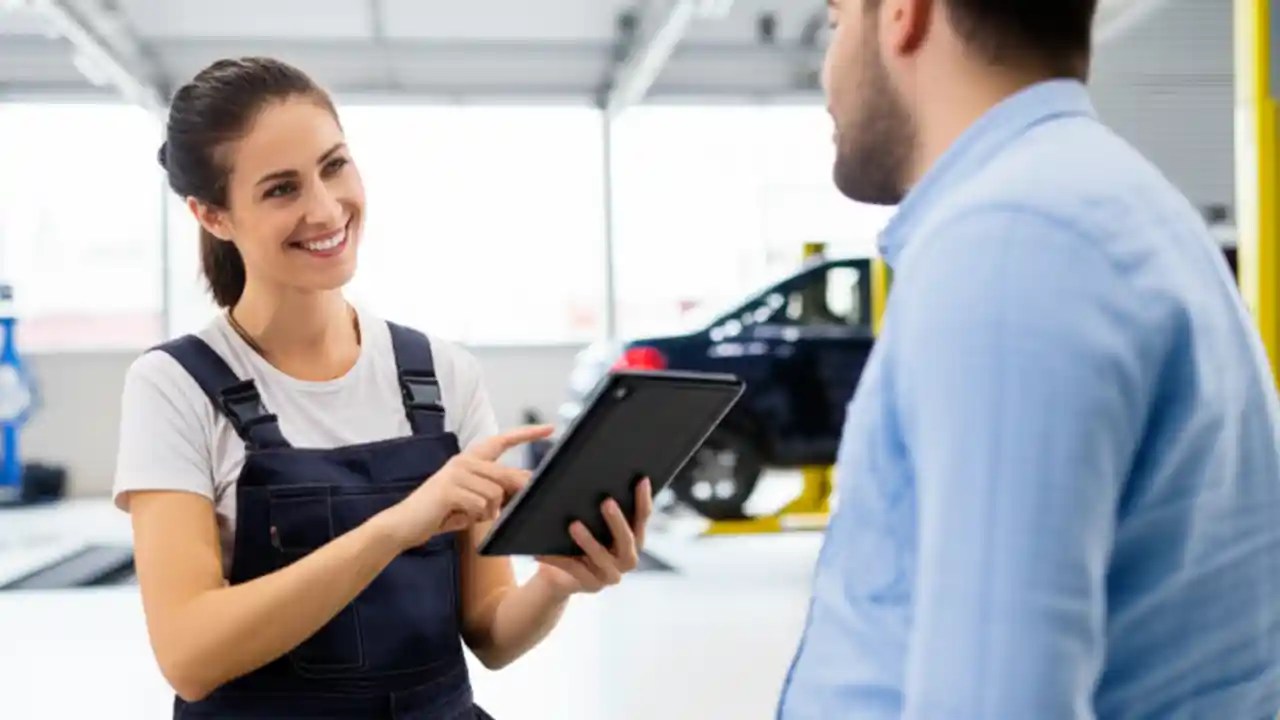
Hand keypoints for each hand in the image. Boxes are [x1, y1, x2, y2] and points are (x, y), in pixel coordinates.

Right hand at [380, 425, 553, 550]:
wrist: (405, 524)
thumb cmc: (442, 512)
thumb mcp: (473, 499)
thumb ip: (495, 491)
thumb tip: (523, 487)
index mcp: (471, 459)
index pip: (503, 441)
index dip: (527, 434)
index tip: (550, 427)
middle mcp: (465, 460)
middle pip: (506, 476)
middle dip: (510, 497)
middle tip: (493, 510)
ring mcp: (457, 472)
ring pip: (495, 494)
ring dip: (486, 513)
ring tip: (467, 514)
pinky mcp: (450, 488)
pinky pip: (481, 505)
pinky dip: (474, 517)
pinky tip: (457, 516)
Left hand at [534, 477, 654, 596]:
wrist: (558, 574)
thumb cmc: (576, 537)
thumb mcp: (588, 518)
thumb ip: (595, 502)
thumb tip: (583, 473)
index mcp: (633, 538)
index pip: (642, 518)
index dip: (643, 499)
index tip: (641, 479)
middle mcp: (627, 558)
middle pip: (628, 540)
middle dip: (617, 521)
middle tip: (607, 502)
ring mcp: (610, 575)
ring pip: (603, 557)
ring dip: (589, 541)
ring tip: (574, 525)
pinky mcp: (591, 586)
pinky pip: (575, 570)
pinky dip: (560, 559)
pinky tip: (544, 549)